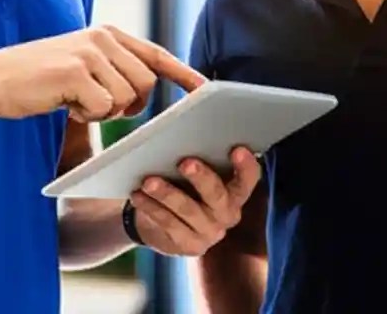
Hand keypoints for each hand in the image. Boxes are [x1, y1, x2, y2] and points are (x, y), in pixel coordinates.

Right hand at [0, 24, 206, 121]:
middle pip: (146, 83)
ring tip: (75, 101)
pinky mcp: (76, 71)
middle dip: (129, 105)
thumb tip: (144, 90)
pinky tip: (65, 104)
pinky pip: (103, 107)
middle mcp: (103, 37)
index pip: (156, 53)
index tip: (204, 89)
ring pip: (127, 97)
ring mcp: (90, 53)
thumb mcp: (82, 64)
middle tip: (95, 105)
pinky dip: (87, 116)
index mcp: (108, 34)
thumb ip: (113, 69)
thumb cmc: (40, 80)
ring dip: (104, 110)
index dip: (182, 73)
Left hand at [130, 146, 261, 256]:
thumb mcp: (194, 177)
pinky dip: (152, 208)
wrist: (162, 225)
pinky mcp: (189, 246)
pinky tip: (138, 196)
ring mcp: (210, 233)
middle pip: (217, 195)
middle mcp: (228, 214)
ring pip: (188, 210)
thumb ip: (199, 162)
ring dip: (167, 194)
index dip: (246, 166)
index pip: (248, 179)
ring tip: (149, 181)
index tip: (237, 149)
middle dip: (201, 177)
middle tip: (185, 162)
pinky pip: (169, 225)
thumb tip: (181, 140)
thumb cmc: (183, 187)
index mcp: (236, 193)